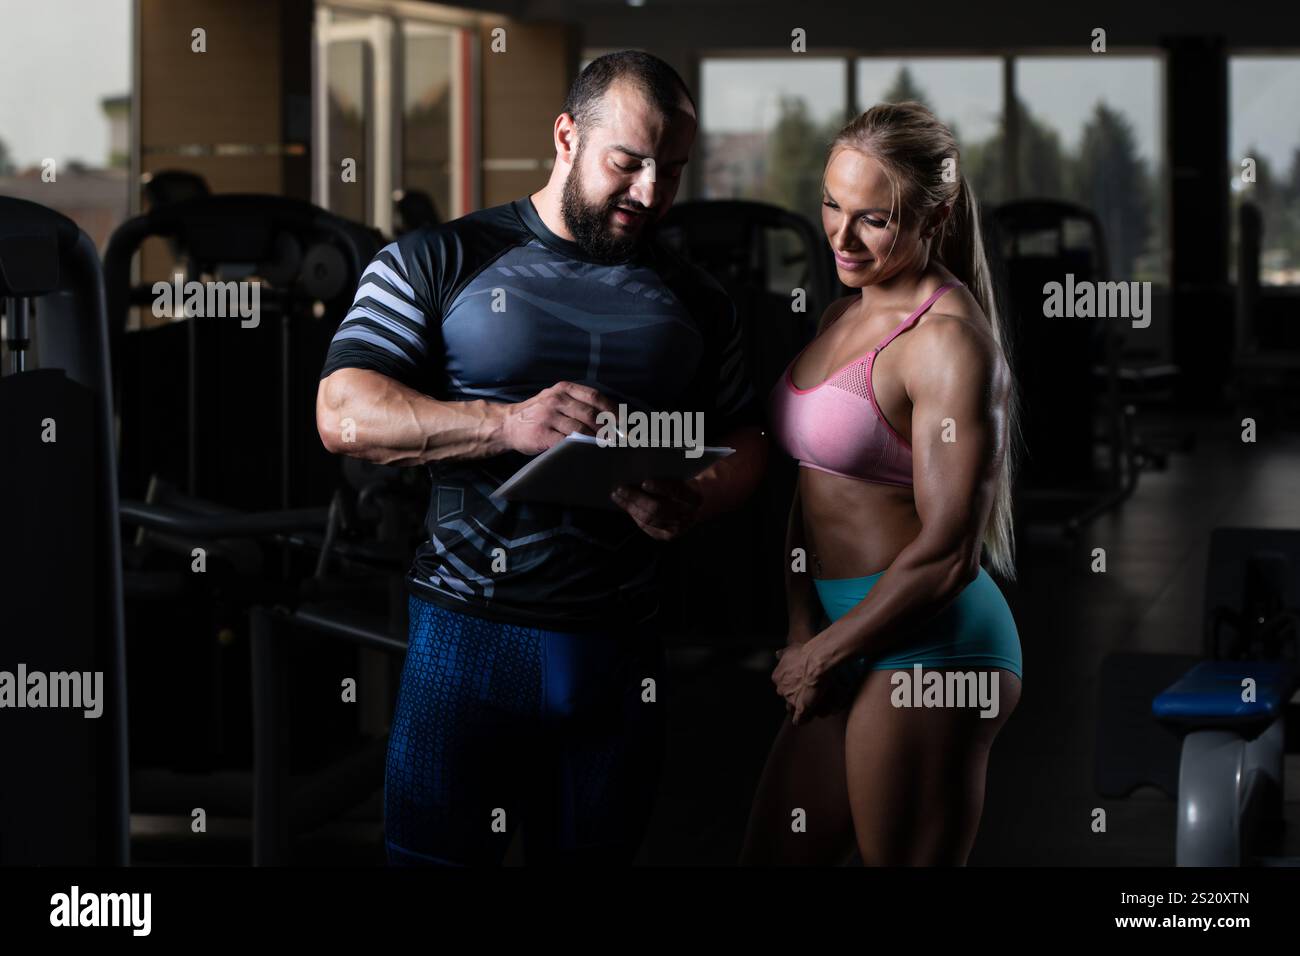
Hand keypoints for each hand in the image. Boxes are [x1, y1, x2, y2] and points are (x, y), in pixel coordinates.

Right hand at [501, 381, 616, 454]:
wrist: (508, 423)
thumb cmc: (538, 413)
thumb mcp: (555, 399)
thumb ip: (577, 403)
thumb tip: (609, 417)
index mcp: (563, 389)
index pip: (594, 397)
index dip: (612, 410)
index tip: (623, 422)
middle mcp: (556, 399)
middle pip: (590, 414)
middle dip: (608, 428)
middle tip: (618, 439)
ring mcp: (548, 416)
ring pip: (580, 428)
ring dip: (596, 439)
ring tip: (606, 446)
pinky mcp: (542, 434)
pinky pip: (566, 441)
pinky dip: (580, 447)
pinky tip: (587, 451)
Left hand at [609, 478, 702, 540]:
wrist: (694, 506)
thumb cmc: (684, 485)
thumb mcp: (682, 478)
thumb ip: (668, 475)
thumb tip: (640, 469)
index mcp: (695, 498)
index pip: (677, 491)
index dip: (660, 487)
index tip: (644, 482)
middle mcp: (688, 516)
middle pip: (658, 508)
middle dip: (637, 498)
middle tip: (621, 488)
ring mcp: (677, 529)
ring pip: (649, 519)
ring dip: (630, 506)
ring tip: (618, 495)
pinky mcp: (666, 536)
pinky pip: (646, 527)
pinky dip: (634, 515)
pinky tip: (626, 505)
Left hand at [771, 639, 831, 724]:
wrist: (816, 662)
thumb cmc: (805, 653)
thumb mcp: (790, 650)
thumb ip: (783, 654)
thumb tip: (777, 654)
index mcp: (777, 676)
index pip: (782, 684)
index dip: (791, 684)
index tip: (799, 681)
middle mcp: (782, 689)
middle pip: (786, 695)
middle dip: (793, 695)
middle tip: (805, 691)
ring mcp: (791, 699)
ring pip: (791, 707)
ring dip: (798, 706)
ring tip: (809, 703)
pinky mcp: (801, 708)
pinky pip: (799, 719)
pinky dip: (802, 719)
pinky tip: (807, 718)